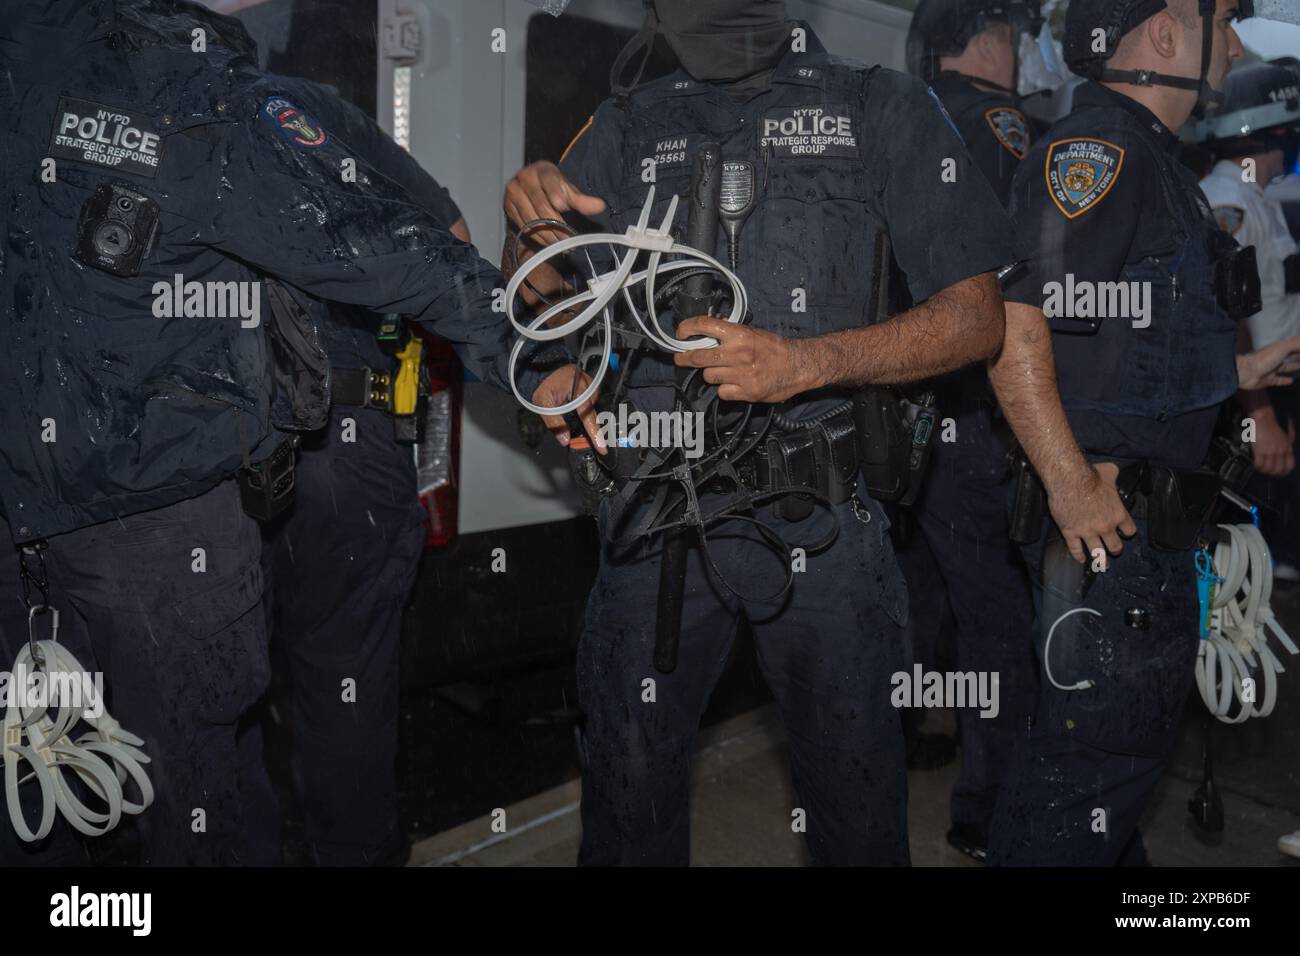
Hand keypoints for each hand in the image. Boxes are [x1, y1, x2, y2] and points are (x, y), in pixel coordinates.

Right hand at [503, 162, 606, 245]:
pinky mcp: (508, 207)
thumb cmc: (552, 187)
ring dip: (548, 235)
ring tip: (561, 243)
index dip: (555, 193)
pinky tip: (549, 242)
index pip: (549, 181)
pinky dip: (538, 237)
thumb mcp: (568, 190)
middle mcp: (524, 178)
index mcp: (541, 170)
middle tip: (568, 238)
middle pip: (541, 205)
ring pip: (531, 219)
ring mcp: (513, 193)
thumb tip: (599, 206)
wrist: (533, 187)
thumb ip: (582, 199)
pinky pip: (524, 226)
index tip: (562, 205)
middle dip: (556, 224)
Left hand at [530, 365, 604, 452]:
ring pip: (592, 408)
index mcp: (578, 388)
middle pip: (593, 413)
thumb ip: (554, 422)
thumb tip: (565, 440)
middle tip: (581, 433)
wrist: (544, 369)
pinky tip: (577, 409)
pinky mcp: (592, 385)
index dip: (595, 433)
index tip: (602, 448)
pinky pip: (592, 402)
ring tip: (571, 412)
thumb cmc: (543, 385)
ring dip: (585, 416)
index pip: (588, 415)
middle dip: (588, 426)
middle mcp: (589, 385)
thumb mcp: (542, 403)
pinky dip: (586, 409)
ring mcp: (592, 384)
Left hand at [672, 316, 815, 402]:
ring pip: (709, 376)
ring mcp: (741, 374)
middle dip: (685, 358)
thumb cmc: (776, 349)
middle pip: (699, 357)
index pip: (705, 326)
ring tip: (721, 371)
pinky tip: (733, 384)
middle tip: (680, 358)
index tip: (680, 333)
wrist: (798, 366)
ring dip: (711, 374)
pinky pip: (722, 392)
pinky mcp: (746, 392)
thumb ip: (731, 334)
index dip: (687, 328)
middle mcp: (738, 354)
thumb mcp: (753, 333)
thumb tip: (708, 332)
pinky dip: (724, 390)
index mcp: (740, 335)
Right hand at [1045, 462, 1136, 563]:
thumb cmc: (1090, 476)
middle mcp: (1105, 527)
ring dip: (1100, 559)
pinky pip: (1075, 549)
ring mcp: (1087, 532)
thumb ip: (1114, 475)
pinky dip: (1079, 556)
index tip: (1125, 533)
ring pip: (1097, 552)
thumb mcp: (1109, 472)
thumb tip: (1114, 470)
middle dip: (1115, 550)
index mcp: (1117, 514)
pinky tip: (1081, 559)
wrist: (1070, 480)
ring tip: (1101, 565)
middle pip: (1115, 546)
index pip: (1129, 530)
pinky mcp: (1071, 532)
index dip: (1128, 532)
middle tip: (1114, 551)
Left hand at [1237, 334, 1299, 390]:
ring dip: (1294, 367)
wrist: (1246, 372)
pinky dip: (1285, 380)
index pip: (1293, 345)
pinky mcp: (1268, 380)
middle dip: (1298, 355)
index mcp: (1278, 349)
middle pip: (1290, 355)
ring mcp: (1271, 369)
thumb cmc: (1264, 358)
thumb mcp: (1282, 348)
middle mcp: (1275, 358)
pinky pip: (1278, 380)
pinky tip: (1291, 381)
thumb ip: (1296, 344)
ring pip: (1285, 367)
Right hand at [1250, 409, 1295, 476]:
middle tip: (1267, 471)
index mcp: (1287, 448)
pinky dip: (1256, 467)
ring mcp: (1270, 451)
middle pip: (1278, 470)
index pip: (1289, 466)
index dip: (1284, 472)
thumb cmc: (1273, 426)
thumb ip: (1287, 446)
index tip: (1279, 473)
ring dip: (1263, 471)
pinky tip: (1255, 465)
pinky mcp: (1260, 450)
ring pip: (1268, 469)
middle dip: (1272, 473)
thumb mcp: (1286, 436)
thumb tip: (1284, 455)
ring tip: (1260, 468)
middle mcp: (1280, 451)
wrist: (1263, 419)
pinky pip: (1258, 464)